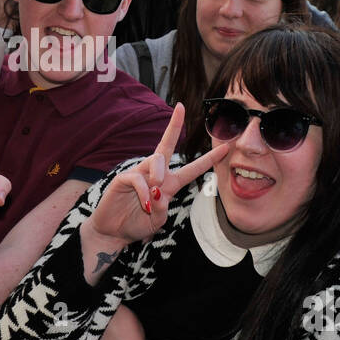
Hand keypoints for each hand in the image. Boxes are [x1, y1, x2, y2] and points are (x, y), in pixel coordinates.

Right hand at [85, 103, 228, 245]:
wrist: (113, 232)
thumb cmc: (136, 224)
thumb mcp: (156, 222)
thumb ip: (162, 211)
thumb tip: (158, 194)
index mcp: (169, 184)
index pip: (191, 169)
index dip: (208, 159)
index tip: (225, 147)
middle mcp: (155, 175)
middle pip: (166, 145)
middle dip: (174, 125)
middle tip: (181, 107)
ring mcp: (138, 174)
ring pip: (155, 160)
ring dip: (159, 174)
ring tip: (157, 188)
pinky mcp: (123, 178)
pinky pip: (138, 179)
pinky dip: (144, 191)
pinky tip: (145, 203)